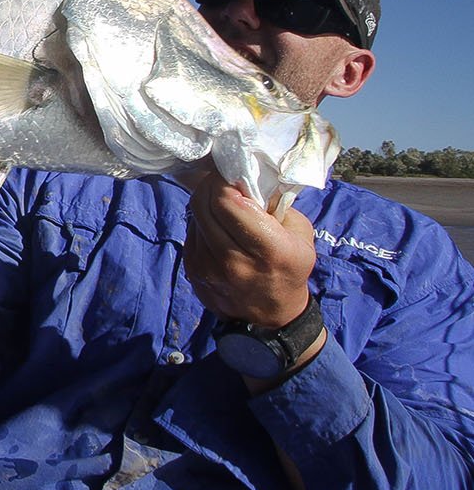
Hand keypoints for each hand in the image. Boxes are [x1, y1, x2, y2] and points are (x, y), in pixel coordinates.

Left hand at [185, 172, 316, 328]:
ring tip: (222, 202)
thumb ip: (275, 202)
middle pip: (204, 205)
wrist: (272, 315)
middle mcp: (234, 261)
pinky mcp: (193, 271)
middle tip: (223, 180)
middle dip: (211, 185)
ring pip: (194, 216)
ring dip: (206, 202)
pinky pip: (191, 232)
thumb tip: (247, 175)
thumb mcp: (299, 232)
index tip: (233, 174)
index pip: (227, 201)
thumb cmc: (290, 266)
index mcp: (269, 250)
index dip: (225, 181)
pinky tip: (216, 224)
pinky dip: (201, 221)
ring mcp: (208, 269)